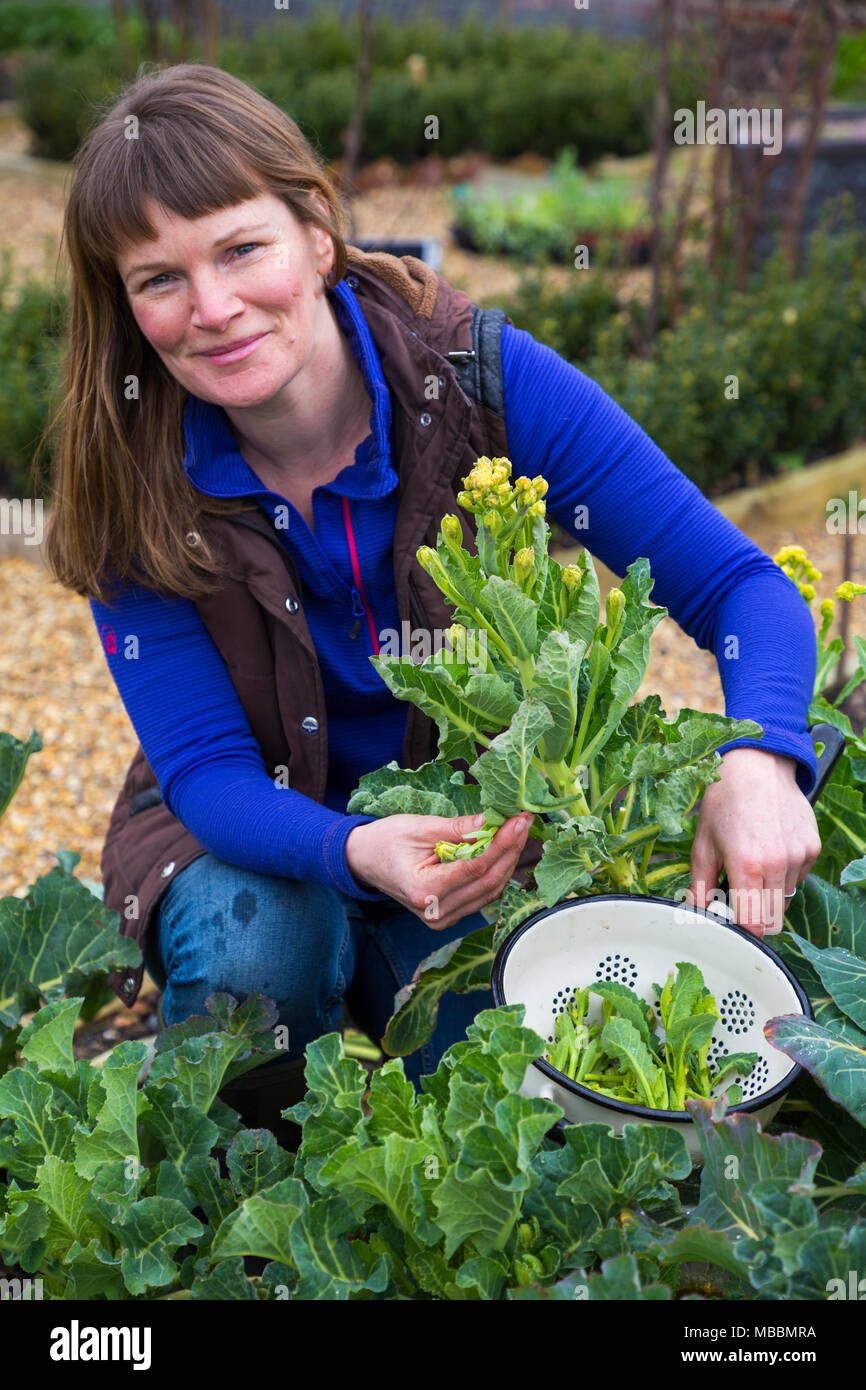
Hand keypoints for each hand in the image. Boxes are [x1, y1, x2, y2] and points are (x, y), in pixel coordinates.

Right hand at [345, 811, 533, 928]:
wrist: (364, 861)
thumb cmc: (385, 841)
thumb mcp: (419, 827)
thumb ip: (458, 828)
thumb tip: (493, 821)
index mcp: (424, 891)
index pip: (476, 868)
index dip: (502, 843)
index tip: (519, 820)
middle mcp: (436, 912)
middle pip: (488, 882)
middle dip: (511, 849)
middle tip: (525, 821)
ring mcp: (444, 918)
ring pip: (490, 890)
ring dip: (507, 860)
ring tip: (518, 831)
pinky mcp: (450, 915)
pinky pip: (482, 894)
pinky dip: (496, 871)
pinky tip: (504, 849)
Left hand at [687, 748, 821, 937]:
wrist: (757, 767)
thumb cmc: (724, 803)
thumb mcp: (702, 845)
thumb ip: (700, 886)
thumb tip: (697, 915)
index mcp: (747, 866)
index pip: (754, 924)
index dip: (742, 932)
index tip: (731, 926)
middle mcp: (778, 864)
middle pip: (773, 919)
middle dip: (755, 917)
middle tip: (738, 898)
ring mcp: (799, 857)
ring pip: (785, 898)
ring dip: (769, 893)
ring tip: (753, 865)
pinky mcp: (812, 848)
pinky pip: (797, 878)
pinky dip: (783, 875)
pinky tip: (769, 851)